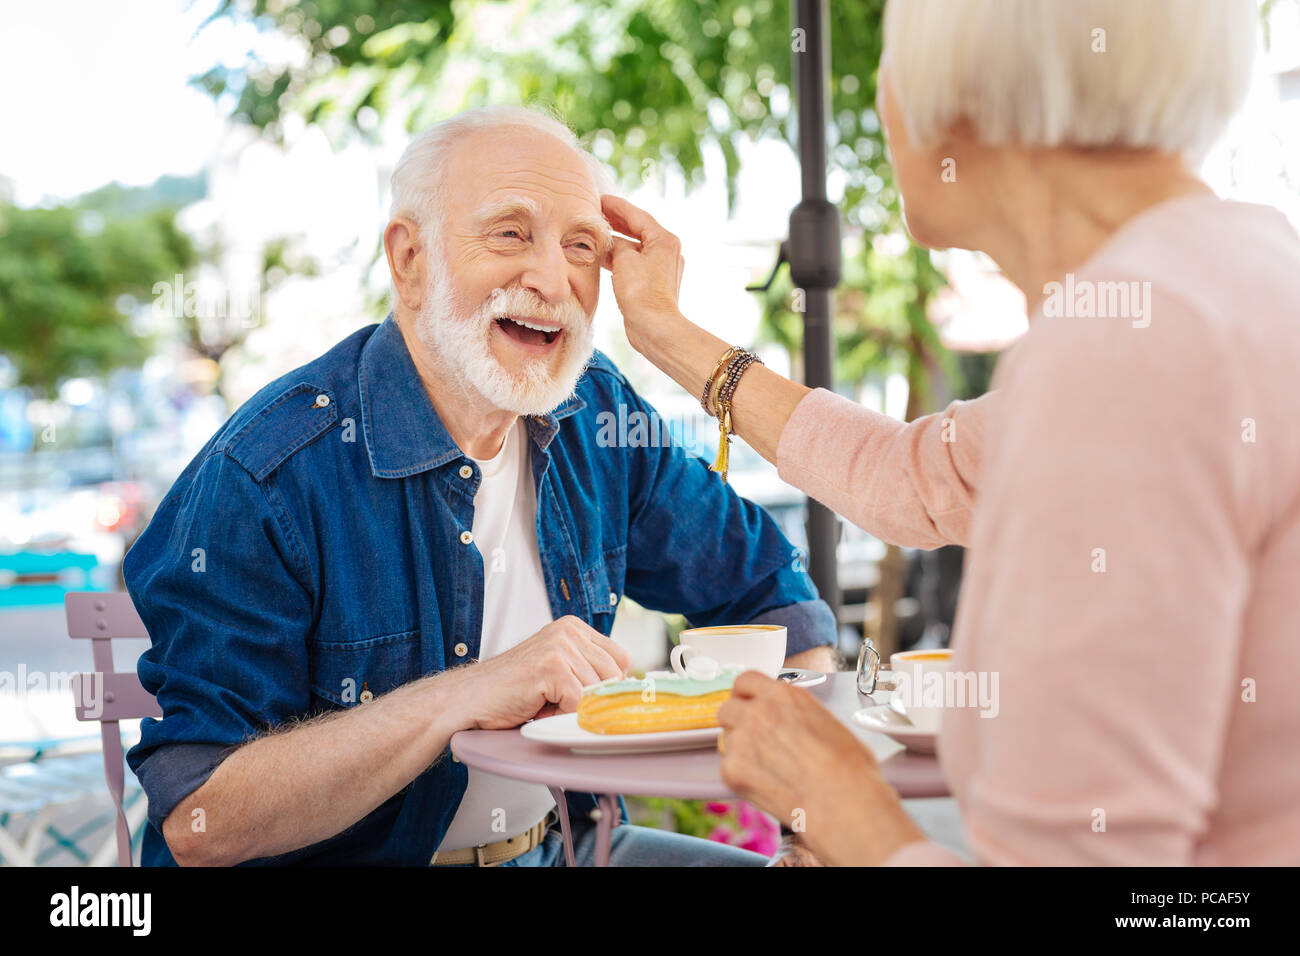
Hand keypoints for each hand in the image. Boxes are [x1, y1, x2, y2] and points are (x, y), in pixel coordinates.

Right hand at [459, 616, 630, 729]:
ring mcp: (561, 647)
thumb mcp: (558, 670)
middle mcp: (569, 631)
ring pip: (596, 691)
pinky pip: (578, 703)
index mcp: (573, 627)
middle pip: (613, 676)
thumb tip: (628, 688)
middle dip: (589, 698)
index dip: (609, 684)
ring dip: (571, 708)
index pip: (621, 658)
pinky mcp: (552, 667)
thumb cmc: (512, 690)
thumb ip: (588, 670)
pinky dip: (560, 714)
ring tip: (543, 702)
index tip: (588, 697)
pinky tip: (538, 706)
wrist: (470, 698)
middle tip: (557, 701)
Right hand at [601, 194, 685, 351]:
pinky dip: (619, 257)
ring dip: (616, 240)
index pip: (637, 215)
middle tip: (595, 211)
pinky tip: (602, 256)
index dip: (616, 205)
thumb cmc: (641, 293)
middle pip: (638, 229)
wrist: (654, 327)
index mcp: (664, 240)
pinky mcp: (652, 282)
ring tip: (595, 231)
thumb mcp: (625, 259)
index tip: (600, 198)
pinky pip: (633, 262)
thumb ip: (616, 244)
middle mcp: (666, 250)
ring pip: (634, 246)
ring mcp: (660, 267)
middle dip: (616, 220)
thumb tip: (611, 242)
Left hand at [717, 671, 925, 865]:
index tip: (746, 704)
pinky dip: (740, 777)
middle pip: (728, 709)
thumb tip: (796, 724)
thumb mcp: (829, 723)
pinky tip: (765, 785)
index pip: (746, 681)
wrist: (842, 803)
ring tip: (766, 769)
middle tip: (752, 741)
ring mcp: (743, 740)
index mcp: (784, 695)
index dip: (744, 694)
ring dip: (739, 750)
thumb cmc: (848, 769)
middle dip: (736, 723)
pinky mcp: (733, 769)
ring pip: (726, 739)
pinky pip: (727, 768)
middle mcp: (759, 711)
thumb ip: (799, 716)